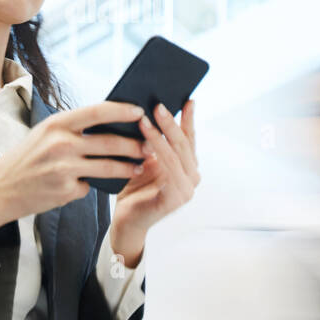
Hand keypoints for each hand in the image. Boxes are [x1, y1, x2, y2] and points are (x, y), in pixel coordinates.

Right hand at [0, 100, 146, 235]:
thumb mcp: (45, 133)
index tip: (140, 111)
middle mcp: (61, 144)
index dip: (122, 110)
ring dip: (129, 167)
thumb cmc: (27, 158)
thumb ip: (73, 128)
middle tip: (151, 144)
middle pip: (110, 142)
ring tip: (140, 166)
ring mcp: (64, 169)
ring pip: (108, 167)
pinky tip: (96, 184)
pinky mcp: (66, 191)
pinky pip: (91, 186)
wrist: (0, 189)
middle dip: (135, 144)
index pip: (97, 112)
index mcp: (56, 124)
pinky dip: (95, 185)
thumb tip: (111, 123)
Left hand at [113, 99, 199, 239]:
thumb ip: (153, 142)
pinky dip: (158, 154)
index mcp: (187, 165)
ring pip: (176, 155)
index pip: (190, 137)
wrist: (126, 220)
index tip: (187, 99)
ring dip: (160, 135)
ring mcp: (187, 189)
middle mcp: (192, 176)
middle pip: (184, 143)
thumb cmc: (135, 188)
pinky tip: (146, 144)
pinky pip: (169, 171)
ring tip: (145, 120)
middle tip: (158, 105)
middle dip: (171, 122)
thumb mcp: (145, 159)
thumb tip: (149, 112)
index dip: (188, 118)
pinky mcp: (177, 199)